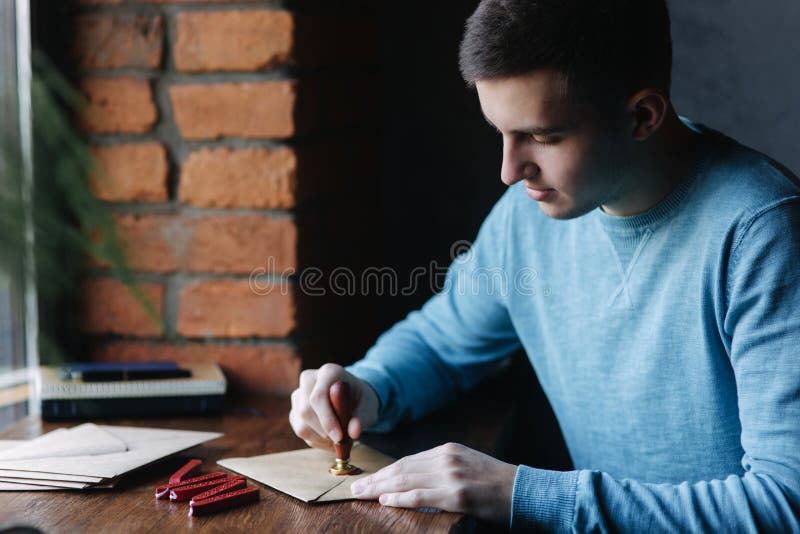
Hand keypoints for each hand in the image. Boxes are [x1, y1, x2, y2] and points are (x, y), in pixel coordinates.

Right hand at [289, 363, 379, 449]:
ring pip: (301, 424)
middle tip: (342, 441)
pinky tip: (329, 439)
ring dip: (320, 438)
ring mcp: (298, 394)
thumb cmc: (360, 399)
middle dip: (324, 432)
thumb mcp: (369, 406)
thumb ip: (362, 418)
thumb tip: (353, 432)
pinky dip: (316, 440)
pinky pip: (300, 430)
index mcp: (329, 372)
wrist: (352, 397)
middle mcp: (309, 379)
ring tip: (339, 440)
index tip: (339, 436)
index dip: (326, 419)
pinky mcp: (295, 409)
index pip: (318, 396)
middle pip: (306, 411)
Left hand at [350, 442, 517, 525]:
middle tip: (353, 487)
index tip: (367, 479)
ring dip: (379, 488)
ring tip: (360, 494)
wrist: (524, 491)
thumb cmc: (496, 483)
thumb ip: (442, 468)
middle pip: (402, 469)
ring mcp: (451, 476)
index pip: (407, 461)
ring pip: (406, 480)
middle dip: (375, 479)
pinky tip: (384, 501)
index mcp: (448, 450)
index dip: (385, 471)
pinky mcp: (457, 495)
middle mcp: (446, 458)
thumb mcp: (467, 465)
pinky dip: (400, 498)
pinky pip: (421, 496)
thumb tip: (414, 479)